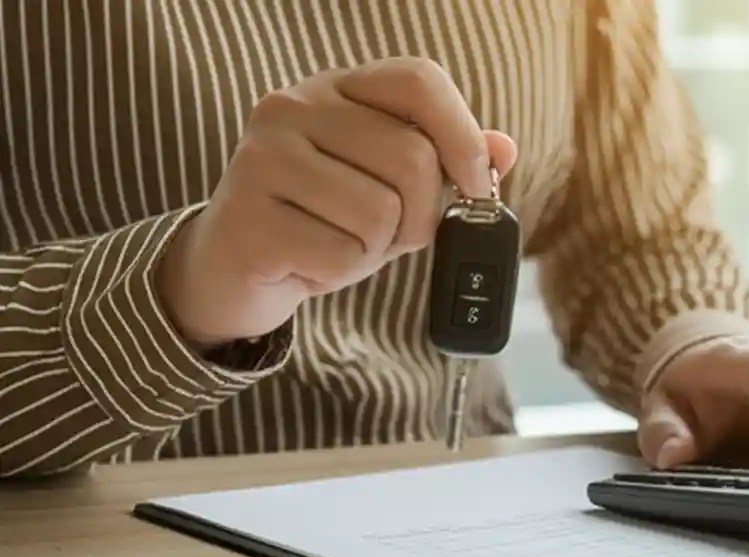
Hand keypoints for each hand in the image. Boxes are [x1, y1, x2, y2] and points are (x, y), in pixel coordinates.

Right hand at [157, 57, 518, 349]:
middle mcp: (291, 107)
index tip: (474, 184)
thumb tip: (503, 149)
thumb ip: (446, 164)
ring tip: (339, 243)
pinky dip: (342, 272)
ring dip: (376, 249)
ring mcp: (261, 158)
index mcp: (334, 89)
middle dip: (420, 216)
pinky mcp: (248, 217)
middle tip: (387, 234)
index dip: (462, 135)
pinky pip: (342, 253)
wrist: (235, 269)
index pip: (419, 81)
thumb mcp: (390, 188)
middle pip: (412, 159)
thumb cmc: (321, 221)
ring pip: (381, 212)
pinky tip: (309, 262)